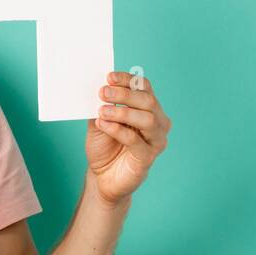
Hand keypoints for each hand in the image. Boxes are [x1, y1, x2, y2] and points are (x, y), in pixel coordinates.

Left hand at [85, 70, 170, 205]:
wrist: (102, 177)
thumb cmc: (105, 147)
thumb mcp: (99, 121)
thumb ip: (101, 106)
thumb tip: (98, 88)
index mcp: (148, 109)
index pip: (144, 87)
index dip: (128, 79)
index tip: (109, 77)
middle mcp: (158, 123)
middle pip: (148, 101)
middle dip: (125, 94)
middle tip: (103, 92)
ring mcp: (156, 141)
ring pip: (147, 119)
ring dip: (122, 112)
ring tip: (102, 112)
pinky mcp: (148, 158)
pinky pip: (136, 141)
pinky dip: (118, 130)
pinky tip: (103, 125)